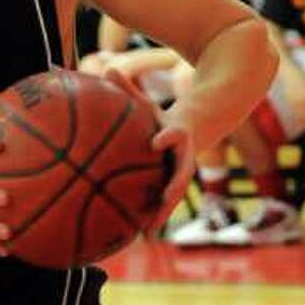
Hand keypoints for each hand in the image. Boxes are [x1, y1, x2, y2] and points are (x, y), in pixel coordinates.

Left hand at [94, 68, 191, 229]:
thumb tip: (105, 67)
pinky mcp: (175, 186)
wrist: (198, 130)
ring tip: (149, 233)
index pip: (175, 135)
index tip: (157, 141)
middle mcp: (183, 157)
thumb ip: (128, 89)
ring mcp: (182, 174)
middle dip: (173, 189)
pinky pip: (162, 204)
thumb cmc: (162, 117)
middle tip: (164, 200)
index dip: (168, 137)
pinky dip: (152, 218)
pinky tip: (134, 237)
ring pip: (173, 196)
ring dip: (162, 213)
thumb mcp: (147, 103)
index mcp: (177, 135)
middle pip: (181, 176)